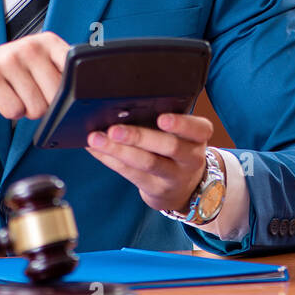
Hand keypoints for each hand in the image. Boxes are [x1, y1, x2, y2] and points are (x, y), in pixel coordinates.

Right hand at [0, 32, 69, 134]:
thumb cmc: (13, 73)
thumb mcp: (42, 64)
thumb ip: (63, 72)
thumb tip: (85, 93)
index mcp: (48, 42)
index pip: (74, 72)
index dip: (70, 90)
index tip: (60, 92)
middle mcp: (29, 46)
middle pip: (56, 95)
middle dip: (46, 104)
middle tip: (32, 94)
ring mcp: (8, 60)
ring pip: (36, 107)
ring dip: (26, 109)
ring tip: (16, 94)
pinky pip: (14, 110)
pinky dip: (10, 112)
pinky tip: (3, 97)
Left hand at [85, 113, 216, 213]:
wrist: (184, 187)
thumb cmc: (178, 147)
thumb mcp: (182, 134)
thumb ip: (163, 120)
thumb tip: (122, 105)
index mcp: (199, 137)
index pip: (197, 129)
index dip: (181, 124)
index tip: (162, 119)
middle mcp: (191, 158)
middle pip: (169, 147)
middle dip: (139, 137)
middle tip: (114, 130)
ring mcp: (174, 176)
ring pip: (147, 163)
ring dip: (118, 150)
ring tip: (96, 139)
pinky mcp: (155, 189)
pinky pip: (130, 173)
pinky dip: (110, 159)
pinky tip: (95, 149)